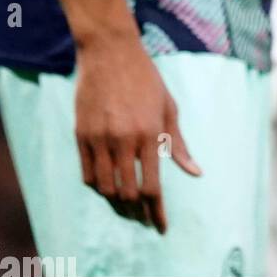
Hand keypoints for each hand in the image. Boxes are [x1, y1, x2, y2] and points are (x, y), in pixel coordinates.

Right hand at [74, 34, 200, 231]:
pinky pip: (86, 174)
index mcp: (150, 133)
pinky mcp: (81, 134)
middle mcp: (123, 139)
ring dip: (115, 200)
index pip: (152, 187)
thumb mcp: (169, 107)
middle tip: (142, 215)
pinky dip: (97, 185)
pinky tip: (106, 183)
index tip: (159, 226)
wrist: (110, 50)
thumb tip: (195, 173)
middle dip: (136, 210)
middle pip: (127, 193)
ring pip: (104, 188)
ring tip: (125, 201)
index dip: (156, 212)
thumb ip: (178, 143)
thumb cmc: (145, 78)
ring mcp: (99, 137)